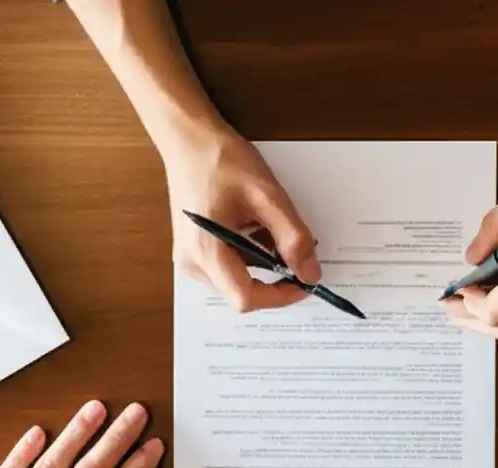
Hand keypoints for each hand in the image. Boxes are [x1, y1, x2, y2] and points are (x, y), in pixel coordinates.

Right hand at [166, 126, 320, 311]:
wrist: (189, 139)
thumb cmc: (222, 160)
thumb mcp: (267, 196)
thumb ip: (292, 238)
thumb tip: (310, 274)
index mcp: (205, 251)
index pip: (245, 298)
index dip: (280, 296)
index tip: (304, 282)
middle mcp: (191, 263)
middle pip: (240, 293)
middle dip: (273, 278)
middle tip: (293, 250)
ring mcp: (187, 258)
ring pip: (234, 282)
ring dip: (261, 265)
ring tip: (268, 229)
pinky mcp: (191, 251)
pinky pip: (225, 268)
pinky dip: (248, 256)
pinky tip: (253, 228)